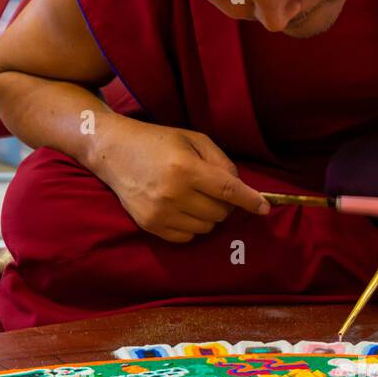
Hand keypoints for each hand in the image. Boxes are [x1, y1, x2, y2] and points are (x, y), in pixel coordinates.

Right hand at [91, 115, 267, 242]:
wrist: (113, 151)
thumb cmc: (158, 141)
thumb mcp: (193, 139)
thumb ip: (221, 162)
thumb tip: (241, 189)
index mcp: (185, 168)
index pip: (227, 190)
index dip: (249, 200)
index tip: (264, 208)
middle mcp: (173, 194)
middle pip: (220, 213)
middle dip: (225, 204)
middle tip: (212, 189)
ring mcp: (160, 213)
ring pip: (206, 228)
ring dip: (209, 216)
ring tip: (193, 196)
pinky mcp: (150, 226)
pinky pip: (188, 237)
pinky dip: (192, 226)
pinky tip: (181, 208)